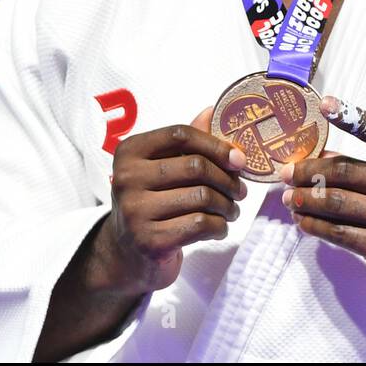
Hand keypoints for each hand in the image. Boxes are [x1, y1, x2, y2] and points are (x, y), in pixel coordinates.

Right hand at [97, 107, 247, 294]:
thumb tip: (212, 110)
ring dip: (228, 206)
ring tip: (231, 211)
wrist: (128, 254)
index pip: (180, 134)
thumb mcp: (162, 168)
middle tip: (239, 191)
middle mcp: (126, 178)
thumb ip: (186, 142)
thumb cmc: (152, 202)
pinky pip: (201, 224)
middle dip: (228, 179)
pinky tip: (219, 228)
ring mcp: (135, 211)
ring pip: (202, 197)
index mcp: (129, 151)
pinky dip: (220, 227)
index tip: (239, 159)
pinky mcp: (149, 241)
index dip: (216, 144)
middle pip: (195, 167)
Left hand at [281, 96, 365, 307]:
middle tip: (285, 173)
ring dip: (304, 199)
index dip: (351, 115)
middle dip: (307, 171)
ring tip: (287, 198)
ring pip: (337, 203)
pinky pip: (339, 234)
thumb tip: (319, 156)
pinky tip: (302, 221)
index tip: (325, 104)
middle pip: (345, 171)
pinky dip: (314, 226)